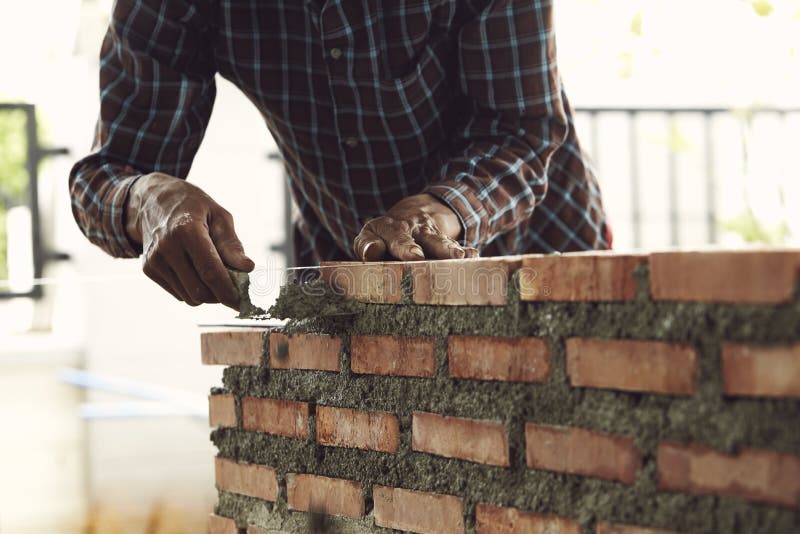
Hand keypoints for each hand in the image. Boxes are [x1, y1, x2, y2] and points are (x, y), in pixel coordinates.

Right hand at [125, 173, 254, 308]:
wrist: (154, 200)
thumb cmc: (193, 207)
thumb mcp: (219, 216)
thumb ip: (232, 245)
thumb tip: (247, 268)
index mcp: (187, 231)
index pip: (210, 272)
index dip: (228, 291)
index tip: (241, 302)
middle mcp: (167, 248)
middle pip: (199, 291)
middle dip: (219, 295)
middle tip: (232, 287)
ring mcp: (154, 260)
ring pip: (189, 297)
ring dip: (207, 293)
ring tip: (213, 274)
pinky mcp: (148, 269)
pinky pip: (178, 294)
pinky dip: (192, 289)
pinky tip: (195, 271)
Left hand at [353, 193, 478, 260]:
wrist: (416, 212)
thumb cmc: (387, 237)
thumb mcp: (372, 237)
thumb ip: (366, 246)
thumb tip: (371, 252)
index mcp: (381, 230)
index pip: (372, 237)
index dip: (373, 244)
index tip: (373, 251)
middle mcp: (403, 229)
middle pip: (404, 238)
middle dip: (409, 247)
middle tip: (415, 257)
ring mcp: (426, 233)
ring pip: (434, 241)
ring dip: (444, 249)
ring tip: (456, 257)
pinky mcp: (443, 240)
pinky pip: (454, 245)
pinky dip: (464, 251)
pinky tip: (472, 257)